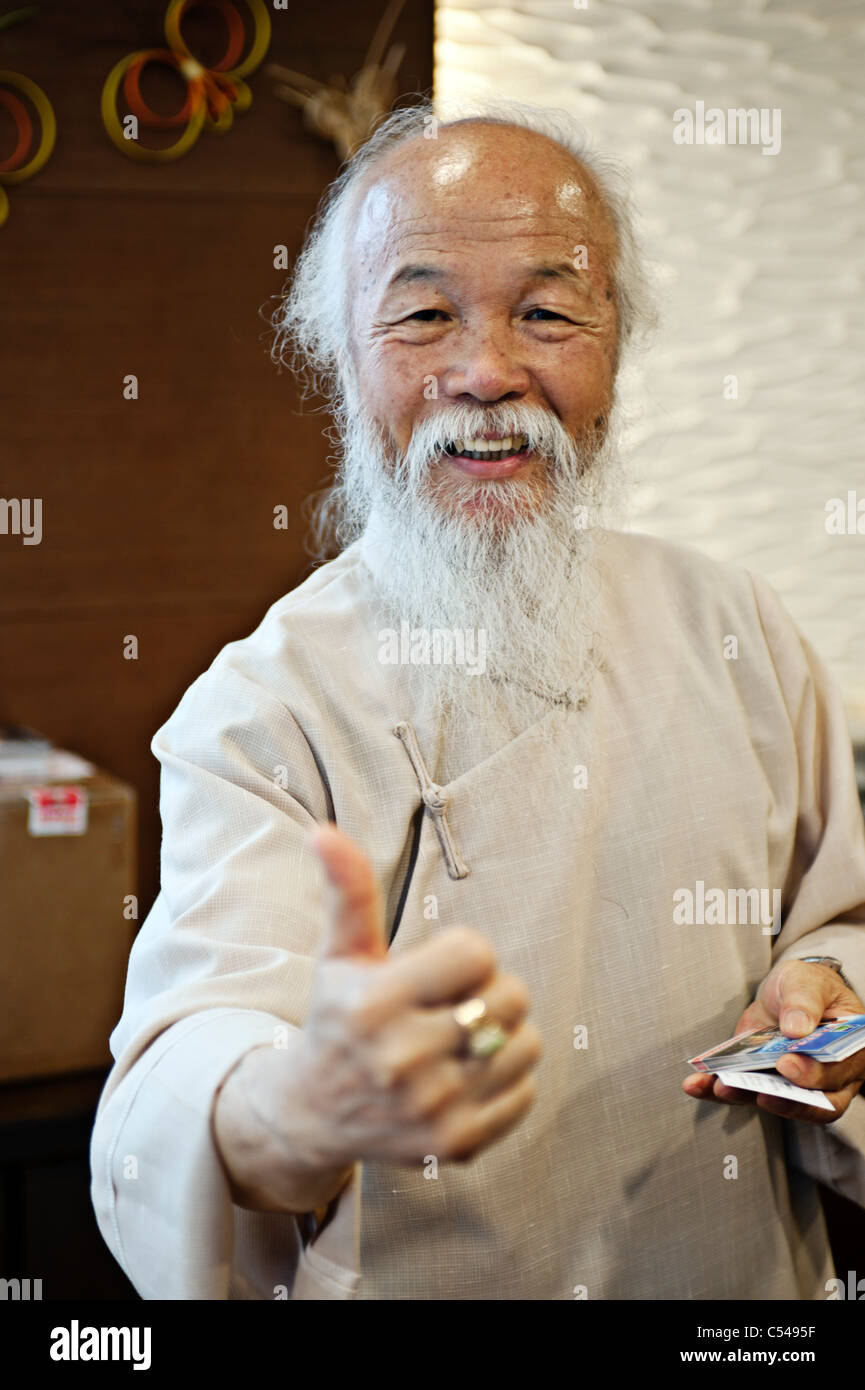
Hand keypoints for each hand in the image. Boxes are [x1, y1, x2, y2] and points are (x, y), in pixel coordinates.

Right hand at [215, 821, 540, 1209]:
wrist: (312, 1114)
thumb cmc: (337, 1018)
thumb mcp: (340, 955)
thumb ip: (347, 892)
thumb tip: (322, 831)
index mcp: (374, 1004)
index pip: (477, 951)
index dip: (465, 954)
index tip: (437, 971)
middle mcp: (401, 1059)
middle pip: (511, 995)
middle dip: (489, 990)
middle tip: (452, 1005)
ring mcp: (431, 1107)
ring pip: (526, 1043)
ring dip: (503, 1034)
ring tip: (461, 1039)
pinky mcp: (455, 1144)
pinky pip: (526, 1091)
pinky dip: (508, 1078)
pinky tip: (467, 1075)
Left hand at [682, 959, 864, 1124]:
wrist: (787, 991)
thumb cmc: (808, 986)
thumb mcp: (807, 981)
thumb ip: (805, 1001)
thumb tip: (798, 1028)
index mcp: (849, 1050)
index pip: (840, 1073)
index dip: (815, 1075)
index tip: (788, 1064)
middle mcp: (828, 1076)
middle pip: (813, 1101)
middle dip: (782, 1098)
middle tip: (756, 1089)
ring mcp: (794, 1083)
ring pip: (775, 1101)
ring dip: (745, 1097)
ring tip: (719, 1087)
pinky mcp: (764, 1080)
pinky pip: (744, 1091)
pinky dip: (719, 1090)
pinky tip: (698, 1085)